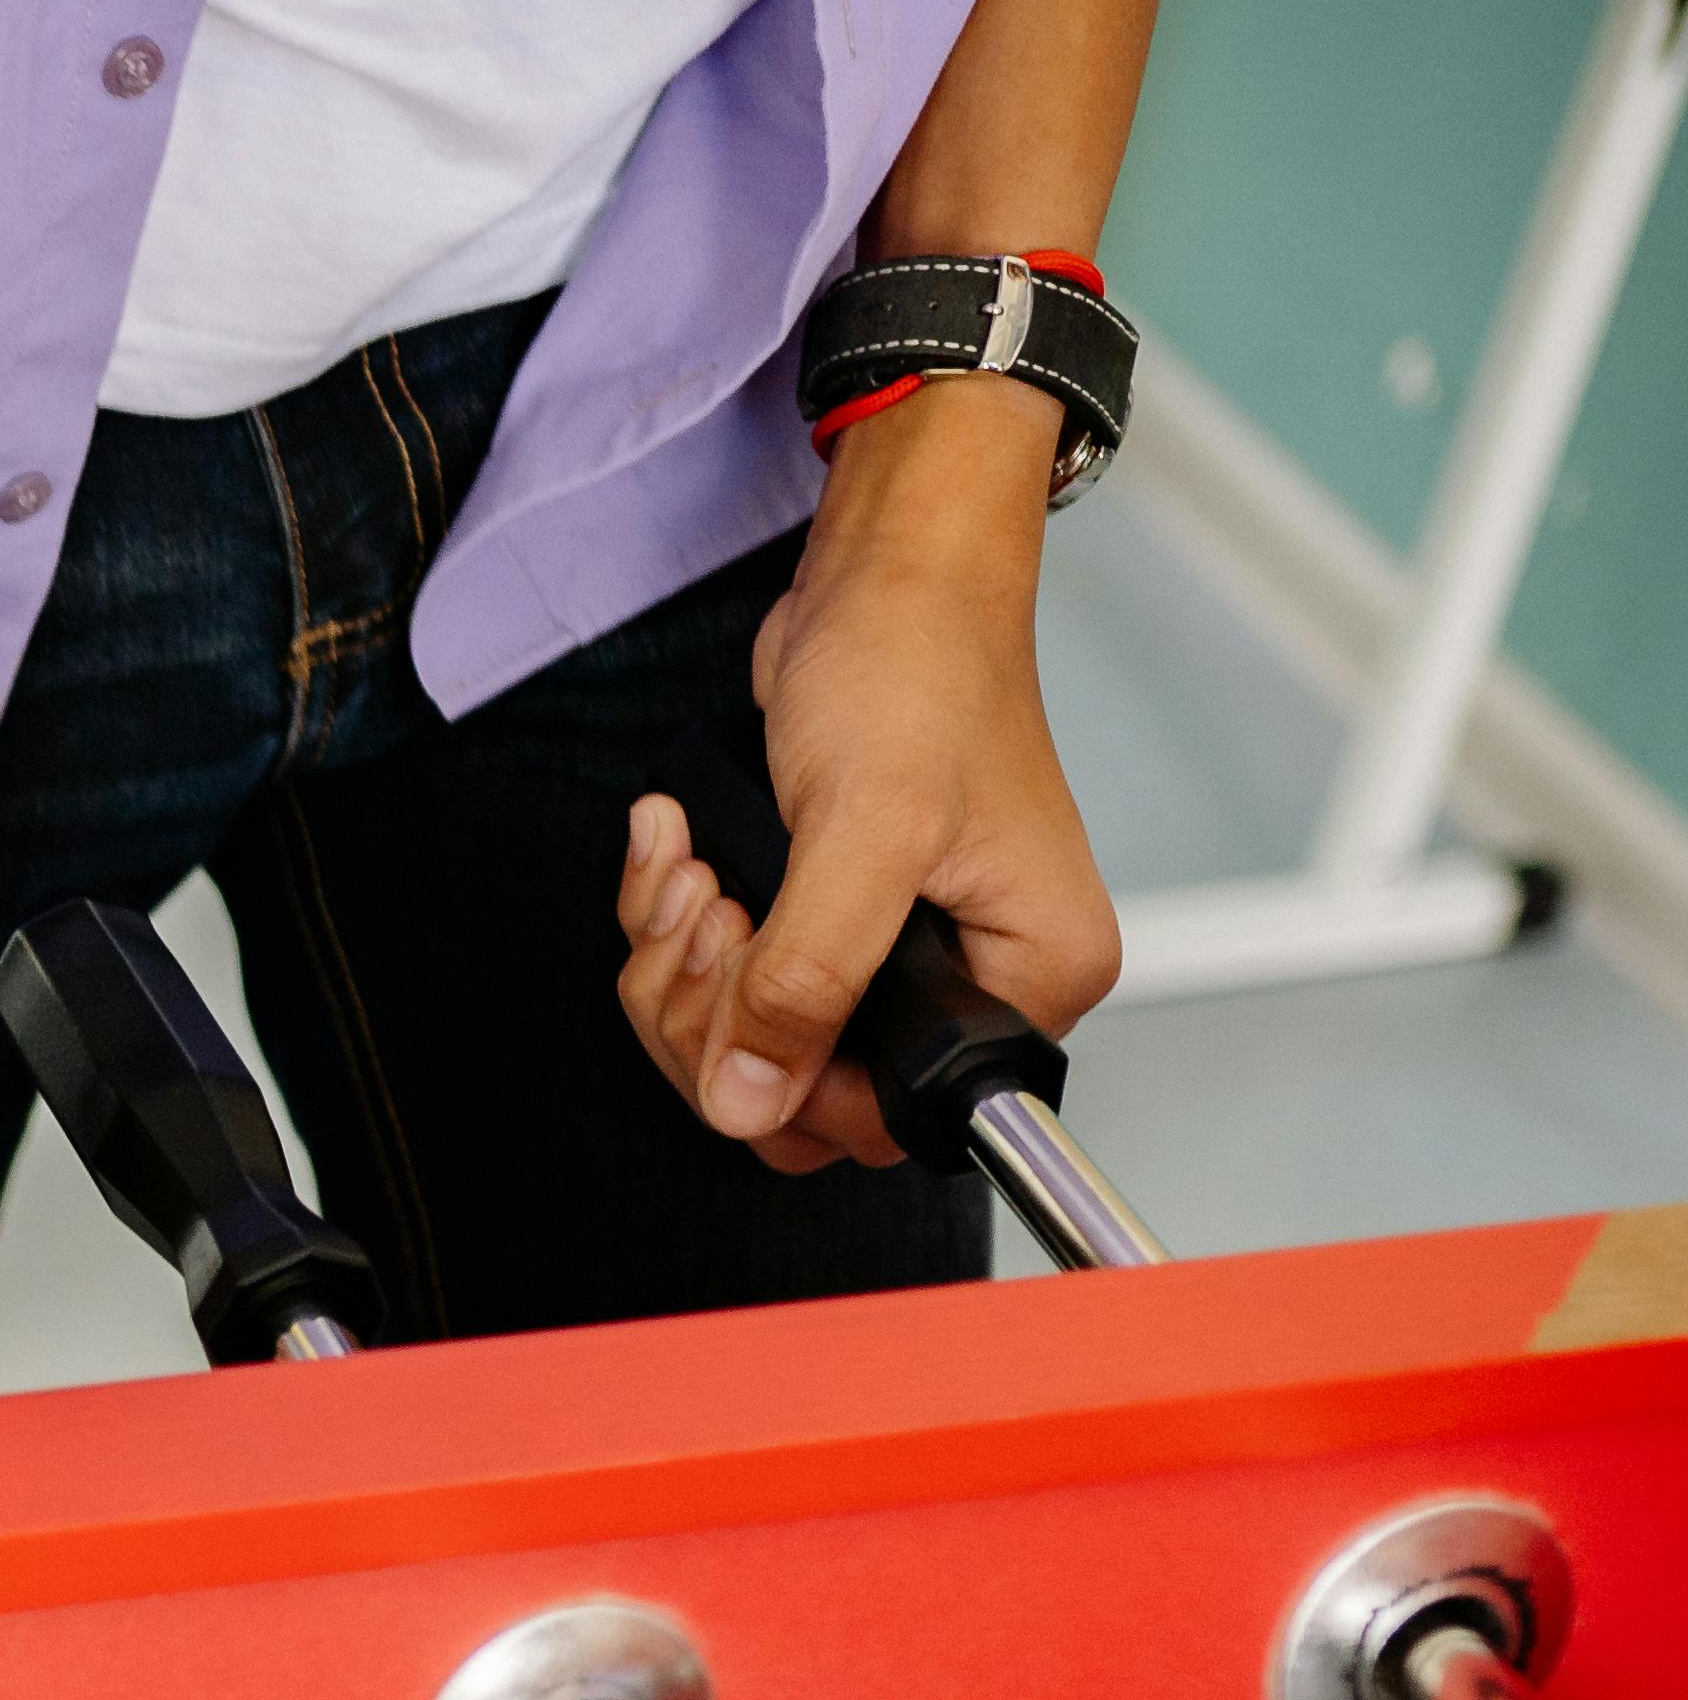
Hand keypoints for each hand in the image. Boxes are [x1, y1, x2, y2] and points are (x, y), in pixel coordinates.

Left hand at [616, 380, 1115, 1169]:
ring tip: (688, 864)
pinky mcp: (818, 919)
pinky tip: (678, 843)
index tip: (743, 976)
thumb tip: (750, 1099)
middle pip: (791, 1096)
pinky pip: (715, 978)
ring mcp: (889, 955)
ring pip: (736, 1042)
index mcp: (1029, 979)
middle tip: (706, 910)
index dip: (784, 1078)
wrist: (886, 578)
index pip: (885, 1120)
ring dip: (677, 956)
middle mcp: (971, 982)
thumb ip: (808, 979)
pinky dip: (670, 919)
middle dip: (711, 1010)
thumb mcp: (865, 830)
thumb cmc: (917, 671)